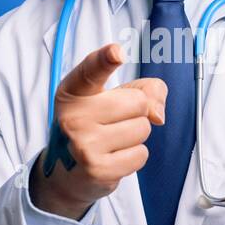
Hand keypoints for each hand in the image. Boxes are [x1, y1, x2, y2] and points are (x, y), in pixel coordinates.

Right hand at [29, 43, 166, 220]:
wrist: (67, 173)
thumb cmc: (93, 126)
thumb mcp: (110, 98)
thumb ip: (143, 89)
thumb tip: (157, 114)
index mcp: (74, 91)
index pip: (90, 71)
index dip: (105, 59)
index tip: (116, 52)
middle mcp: (74, 116)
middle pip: (139, 102)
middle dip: (136, 113)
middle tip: (113, 123)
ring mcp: (84, 144)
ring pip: (143, 129)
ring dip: (135, 136)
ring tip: (112, 141)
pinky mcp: (98, 169)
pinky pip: (141, 154)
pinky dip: (134, 157)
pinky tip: (114, 157)